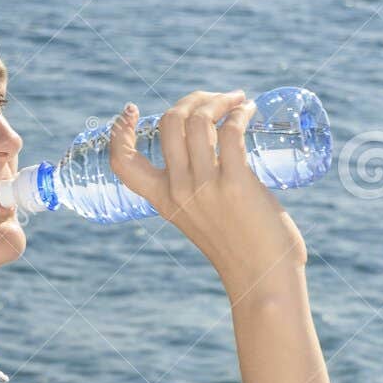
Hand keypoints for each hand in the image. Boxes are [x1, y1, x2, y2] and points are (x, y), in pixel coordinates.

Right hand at [108, 90, 307, 298]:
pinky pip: (230, 132)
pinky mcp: (235, 184)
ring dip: (219, 100)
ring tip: (238, 101)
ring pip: (197, 121)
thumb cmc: (243, 251)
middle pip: (169, 123)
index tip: (129, 111)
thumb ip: (200, 190)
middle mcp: (178, 191)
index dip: (118, 132)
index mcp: (163, 200)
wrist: (263, 283)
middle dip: (193, 100)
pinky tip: (248, 111)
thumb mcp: (203, 218)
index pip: (123, 163)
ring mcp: (205, 187)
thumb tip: (219, 149)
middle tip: (219, 100)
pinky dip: (239, 113)